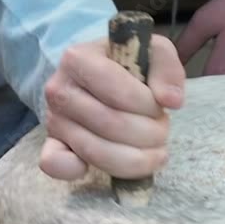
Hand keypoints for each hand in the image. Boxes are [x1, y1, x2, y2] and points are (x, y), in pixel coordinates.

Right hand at [39, 36, 185, 180]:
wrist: (97, 75)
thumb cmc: (127, 65)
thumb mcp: (152, 52)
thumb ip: (167, 68)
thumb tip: (171, 101)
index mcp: (78, 59)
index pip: (120, 93)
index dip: (149, 106)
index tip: (160, 106)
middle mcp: (59, 90)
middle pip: (111, 125)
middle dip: (149, 134)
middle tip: (162, 130)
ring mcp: (54, 120)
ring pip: (97, 152)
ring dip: (136, 159)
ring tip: (155, 152)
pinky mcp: (53, 146)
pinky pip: (57, 165)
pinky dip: (79, 171)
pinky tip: (107, 165)